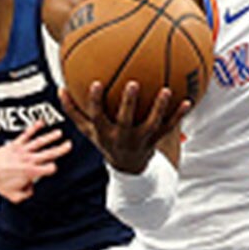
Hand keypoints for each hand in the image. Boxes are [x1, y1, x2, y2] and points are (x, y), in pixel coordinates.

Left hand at [0, 122, 68, 202]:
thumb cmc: (0, 183)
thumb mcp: (14, 196)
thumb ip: (26, 194)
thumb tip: (31, 189)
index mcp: (31, 172)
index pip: (49, 168)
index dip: (52, 168)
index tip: (51, 169)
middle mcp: (29, 160)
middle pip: (49, 153)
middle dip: (60, 149)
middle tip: (69, 145)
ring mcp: (23, 151)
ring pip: (40, 142)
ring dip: (50, 137)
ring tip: (59, 133)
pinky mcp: (15, 144)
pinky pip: (26, 135)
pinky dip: (34, 128)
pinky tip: (41, 123)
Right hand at [59, 80, 187, 175]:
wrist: (128, 166)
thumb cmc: (105, 140)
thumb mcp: (88, 130)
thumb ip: (74, 111)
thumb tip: (60, 88)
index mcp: (105, 132)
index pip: (97, 116)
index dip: (95, 102)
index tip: (95, 83)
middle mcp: (123, 137)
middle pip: (126, 120)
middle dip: (128, 103)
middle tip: (133, 83)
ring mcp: (141, 140)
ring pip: (151, 124)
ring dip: (159, 108)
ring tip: (166, 91)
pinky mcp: (156, 140)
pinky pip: (168, 127)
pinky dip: (178, 115)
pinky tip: (188, 101)